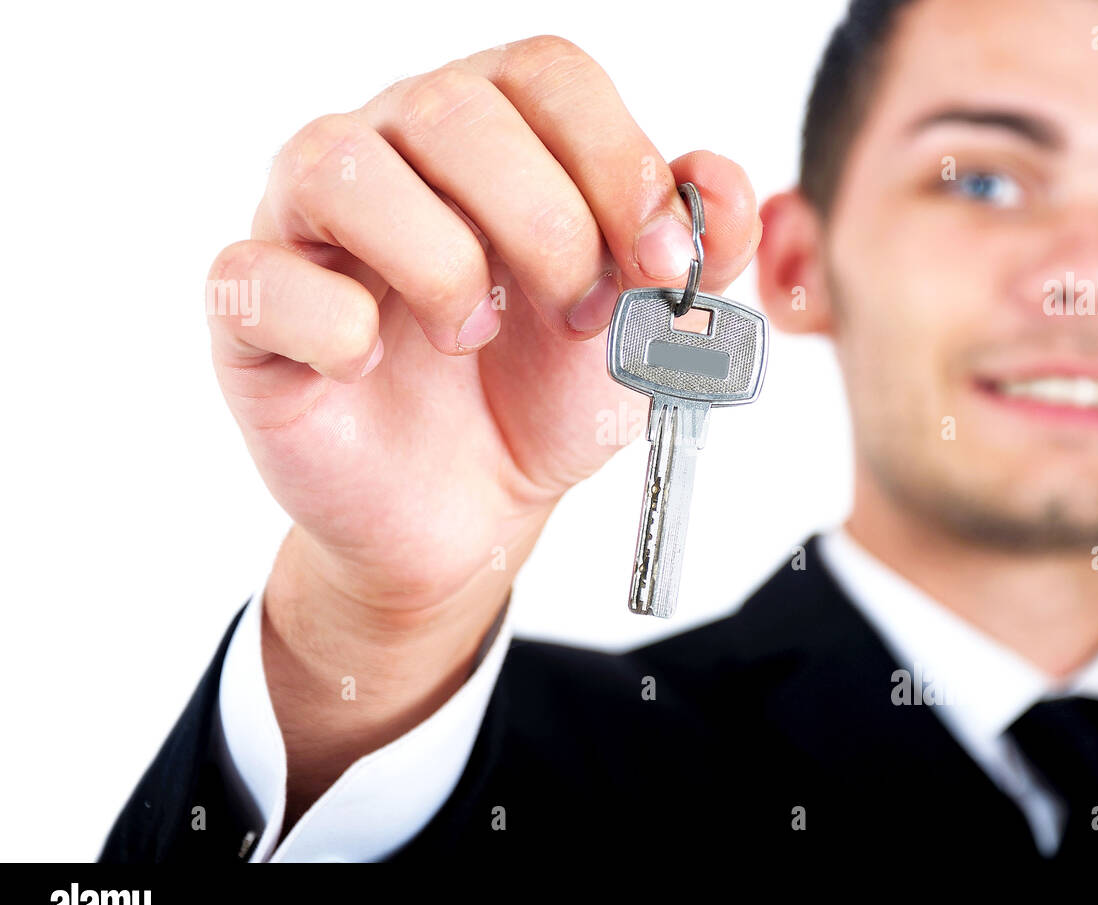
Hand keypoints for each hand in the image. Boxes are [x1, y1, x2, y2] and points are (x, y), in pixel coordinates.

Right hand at [204, 36, 759, 816]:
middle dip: (545, 225)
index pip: (549, 74)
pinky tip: (374, 362)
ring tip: (473, 336)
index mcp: (496, 134)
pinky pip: (259, 278)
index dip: (617, 162)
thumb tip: (718, 184)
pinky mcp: (251, 304)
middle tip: (577, 316)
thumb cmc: (544, 397)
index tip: (659, 266)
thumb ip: (699, 253)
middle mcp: (394, 150)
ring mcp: (307, 220)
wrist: (470, 509)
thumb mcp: (646, 330)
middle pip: (453, 108)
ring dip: (443, 266)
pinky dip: (336, 328)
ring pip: (345, 166)